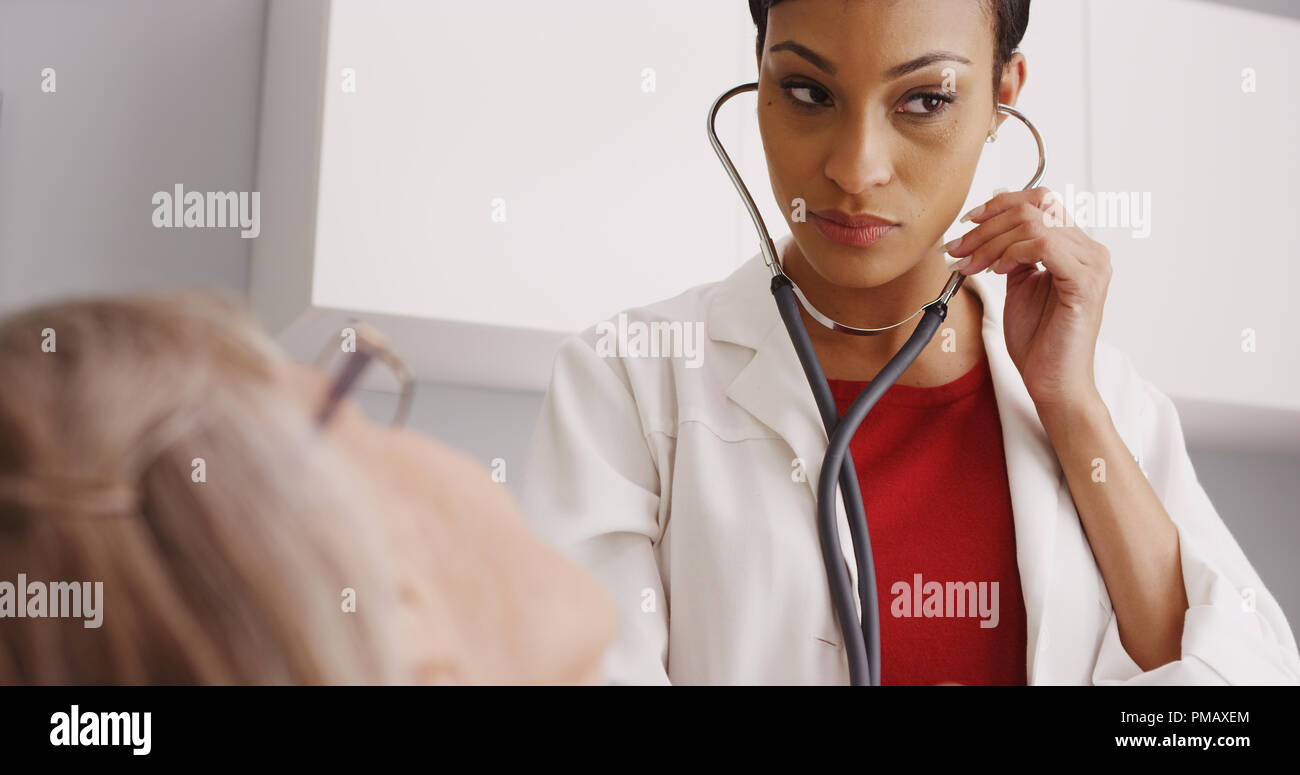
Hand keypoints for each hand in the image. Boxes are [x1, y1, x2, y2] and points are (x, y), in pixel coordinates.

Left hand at [945, 187, 1111, 413]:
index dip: (1000, 204)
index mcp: (1076, 247)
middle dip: (987, 226)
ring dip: (991, 243)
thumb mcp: (1019, 285)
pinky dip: (1011, 253)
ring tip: (971, 266)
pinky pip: (1043, 245)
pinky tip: (996, 272)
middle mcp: (1090, 250)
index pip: (1041, 200)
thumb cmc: (1037, 340)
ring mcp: (1092, 264)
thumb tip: (987, 225)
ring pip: (1034, 224)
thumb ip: (1012, 254)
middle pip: (1035, 207)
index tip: (967, 222)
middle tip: (958, 249)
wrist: (1052, 381)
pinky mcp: (1085, 282)